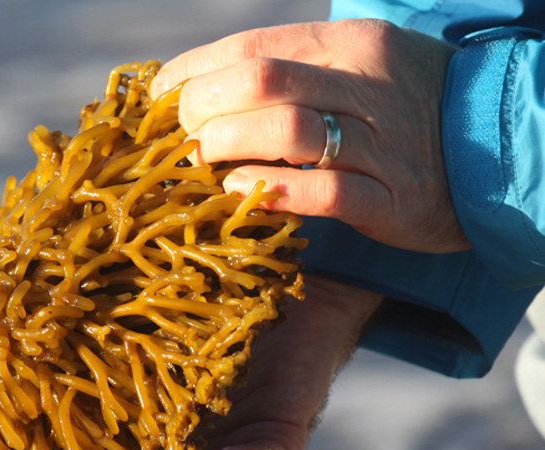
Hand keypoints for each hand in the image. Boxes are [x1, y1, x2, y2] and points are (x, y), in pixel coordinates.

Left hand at [150, 19, 467, 253]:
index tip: (159, 98)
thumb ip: (293, 73)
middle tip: (181, 137)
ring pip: (288, 132)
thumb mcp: (356, 69)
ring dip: (228, 148)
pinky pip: (323, 192)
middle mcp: (365, 85)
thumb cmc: (402, 111)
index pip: (253, 47)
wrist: (494, 150)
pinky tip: (242, 191)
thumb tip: (204, 89)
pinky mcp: (392, 199)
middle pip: (262, 82)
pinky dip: (271, 190)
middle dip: (202, 109)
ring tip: (202, 164)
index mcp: (349, 45)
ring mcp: (382, 143)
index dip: (194, 71)